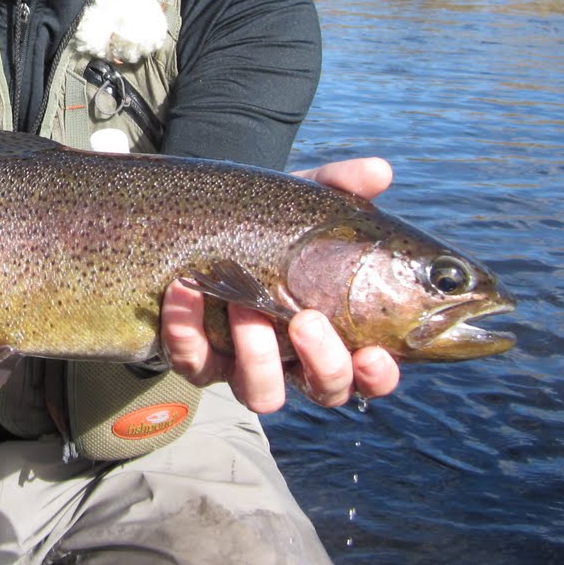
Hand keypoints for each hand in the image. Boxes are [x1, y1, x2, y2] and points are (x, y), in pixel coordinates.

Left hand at [162, 155, 401, 411]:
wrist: (197, 224)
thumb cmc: (269, 225)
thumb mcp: (302, 203)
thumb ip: (340, 186)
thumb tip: (380, 171)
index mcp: (334, 331)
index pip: (368, 372)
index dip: (377, 375)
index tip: (374, 354)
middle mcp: (295, 360)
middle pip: (325, 391)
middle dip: (321, 364)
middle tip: (304, 320)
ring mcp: (244, 364)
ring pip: (260, 393)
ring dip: (256, 355)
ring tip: (244, 305)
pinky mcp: (197, 358)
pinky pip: (193, 361)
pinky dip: (187, 330)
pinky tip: (184, 289)